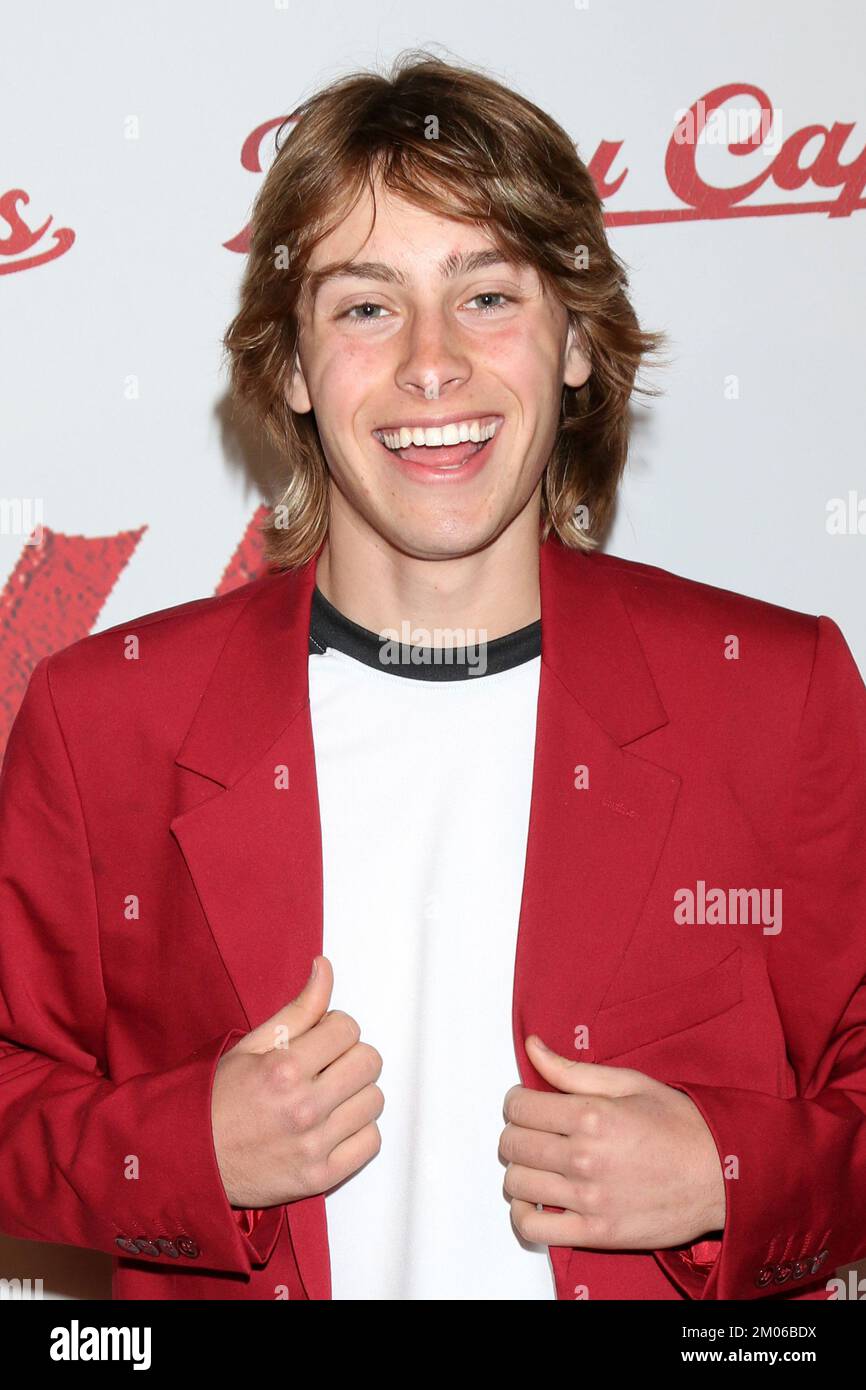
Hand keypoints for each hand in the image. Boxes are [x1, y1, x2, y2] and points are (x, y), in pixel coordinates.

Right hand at [212, 956, 382, 1206]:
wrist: (189, 1160)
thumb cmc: (217, 1100)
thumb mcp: (251, 1045)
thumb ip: (299, 1008)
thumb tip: (324, 968)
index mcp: (284, 1068)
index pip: (348, 1028)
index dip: (335, 1029)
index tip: (320, 1041)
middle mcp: (303, 1107)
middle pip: (369, 1062)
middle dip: (350, 1057)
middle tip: (327, 1067)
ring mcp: (314, 1145)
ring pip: (374, 1100)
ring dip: (356, 1094)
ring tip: (328, 1097)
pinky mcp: (321, 1176)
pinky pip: (371, 1141)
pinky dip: (358, 1131)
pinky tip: (333, 1125)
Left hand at [499, 1036, 725, 1249]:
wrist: (722, 1176)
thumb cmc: (681, 1126)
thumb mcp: (629, 1083)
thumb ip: (573, 1070)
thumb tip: (532, 1047)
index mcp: (591, 1115)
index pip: (519, 1107)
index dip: (517, 1102)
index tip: (527, 1104)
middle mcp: (584, 1157)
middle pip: (513, 1144)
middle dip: (517, 1132)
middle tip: (535, 1131)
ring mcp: (588, 1199)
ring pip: (517, 1183)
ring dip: (520, 1170)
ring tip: (539, 1163)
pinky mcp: (596, 1234)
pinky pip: (535, 1228)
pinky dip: (524, 1214)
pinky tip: (536, 1199)